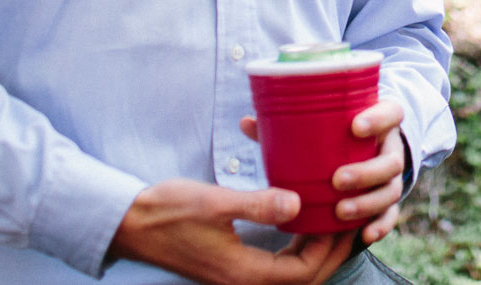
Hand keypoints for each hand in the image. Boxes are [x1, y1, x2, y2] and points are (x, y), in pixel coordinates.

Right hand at [108, 179, 350, 284]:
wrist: (130, 224)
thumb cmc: (169, 211)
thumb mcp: (216, 203)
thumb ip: (258, 205)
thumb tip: (298, 205)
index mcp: (243, 273)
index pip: (304, 272)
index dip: (329, 248)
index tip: (344, 217)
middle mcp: (243, 281)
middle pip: (303, 278)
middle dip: (330, 253)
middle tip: (350, 221)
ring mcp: (237, 276)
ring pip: (290, 273)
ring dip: (314, 252)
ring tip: (332, 220)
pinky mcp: (231, 266)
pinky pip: (275, 265)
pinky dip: (295, 249)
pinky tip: (301, 223)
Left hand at [241, 98, 406, 245]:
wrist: (366, 147)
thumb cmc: (337, 132)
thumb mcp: (323, 122)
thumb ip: (290, 124)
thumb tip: (247, 122)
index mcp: (380, 121)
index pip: (391, 113)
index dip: (377, 120)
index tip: (354, 127)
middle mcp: (391, 148)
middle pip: (392, 160)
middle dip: (366, 172)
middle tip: (337, 179)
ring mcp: (392, 176)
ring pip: (392, 190)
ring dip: (368, 202)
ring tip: (340, 211)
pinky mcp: (389, 199)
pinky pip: (390, 215)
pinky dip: (380, 226)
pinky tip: (364, 235)